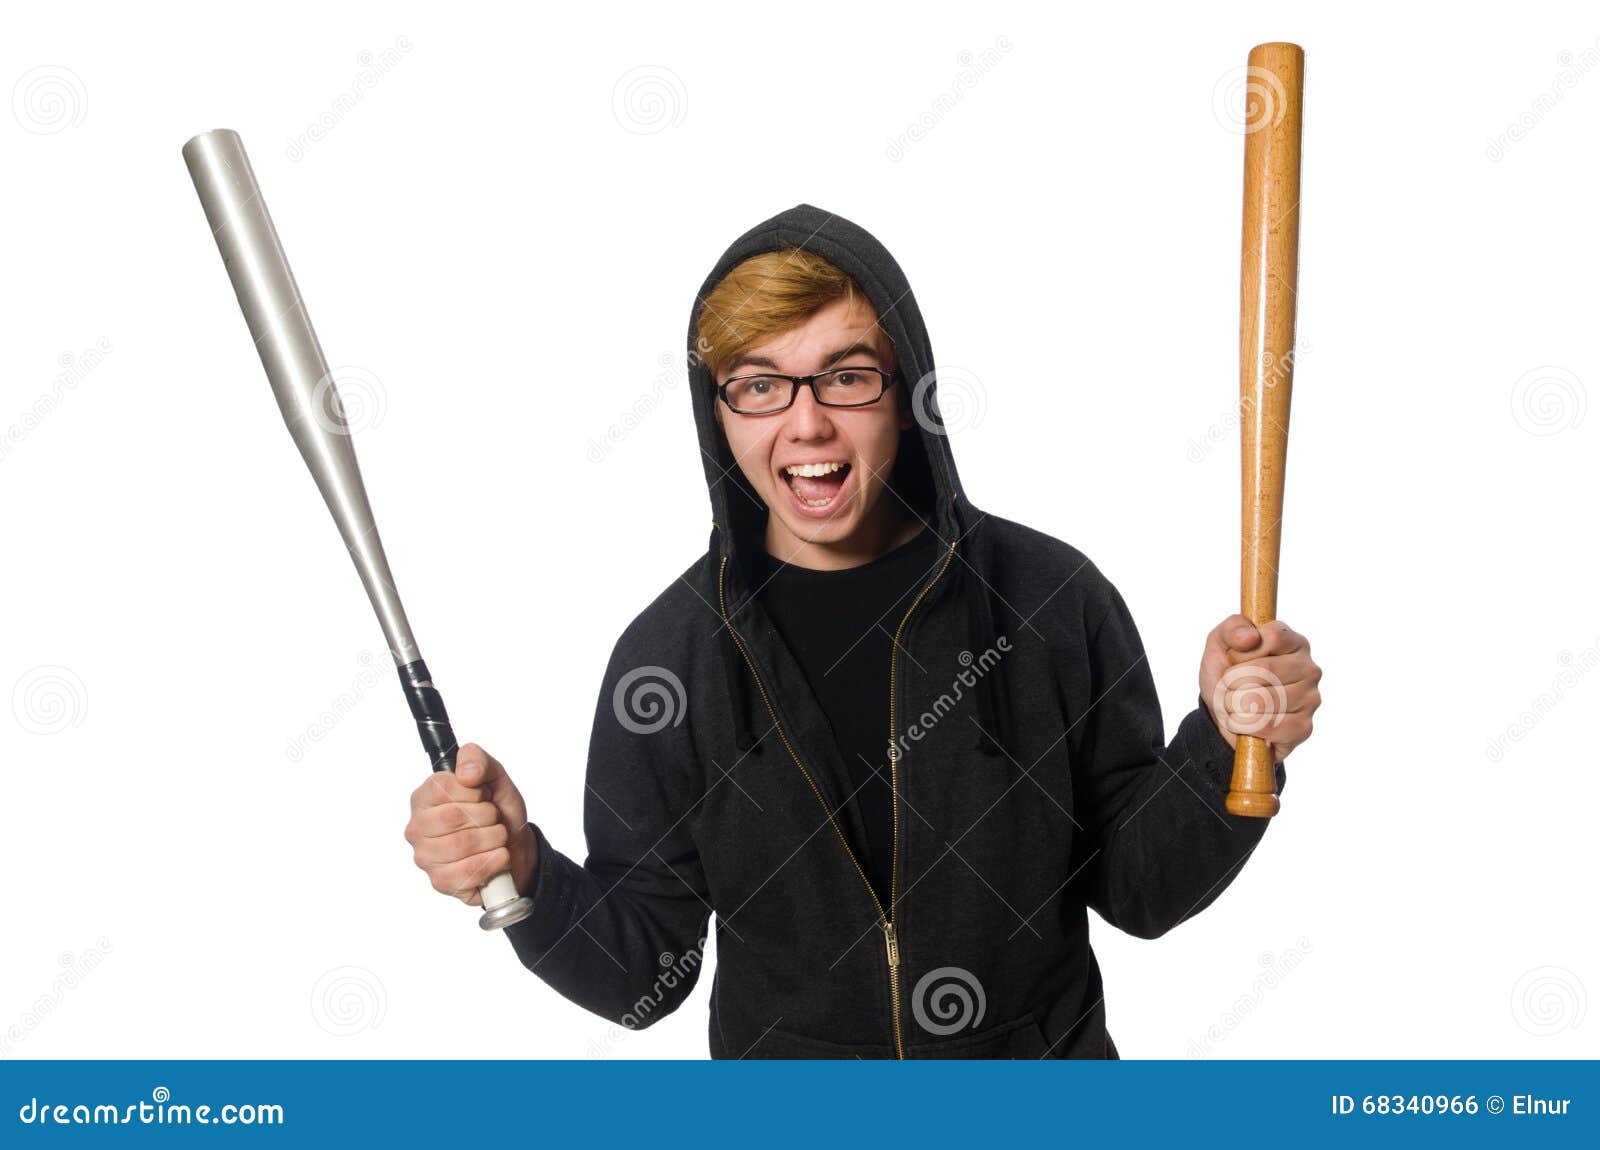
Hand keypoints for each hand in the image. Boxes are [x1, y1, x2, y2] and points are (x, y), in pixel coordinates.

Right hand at [404, 743, 536, 905]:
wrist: (517, 846)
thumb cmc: (498, 811)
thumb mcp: (495, 776)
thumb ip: (478, 760)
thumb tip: (466, 772)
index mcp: (424, 798)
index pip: (442, 787)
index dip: (474, 791)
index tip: (484, 795)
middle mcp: (417, 828)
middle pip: (453, 816)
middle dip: (488, 816)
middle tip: (494, 818)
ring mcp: (426, 858)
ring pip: (463, 844)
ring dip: (494, 838)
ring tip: (497, 837)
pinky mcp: (441, 882)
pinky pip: (469, 871)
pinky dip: (494, 861)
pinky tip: (497, 856)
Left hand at [1199, 616, 1321, 761]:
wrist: (1222, 715)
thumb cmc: (1226, 674)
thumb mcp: (1220, 644)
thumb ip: (1232, 629)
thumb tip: (1250, 636)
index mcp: (1293, 642)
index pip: (1273, 637)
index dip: (1243, 651)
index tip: (1234, 659)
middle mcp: (1309, 669)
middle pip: (1265, 670)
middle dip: (1231, 682)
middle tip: (1226, 688)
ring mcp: (1310, 699)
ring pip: (1261, 700)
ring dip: (1233, 705)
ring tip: (1233, 704)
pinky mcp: (1303, 727)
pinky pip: (1264, 725)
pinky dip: (1242, 725)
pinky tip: (1244, 722)